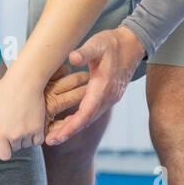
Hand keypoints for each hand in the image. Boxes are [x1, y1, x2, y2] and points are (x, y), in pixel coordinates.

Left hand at [0, 73, 47, 160]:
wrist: (24, 82)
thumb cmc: (2, 90)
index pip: (3, 155)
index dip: (3, 150)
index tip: (4, 143)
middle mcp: (13, 136)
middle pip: (15, 148)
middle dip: (14, 141)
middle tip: (13, 129)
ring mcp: (27, 132)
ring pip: (27, 145)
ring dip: (25, 139)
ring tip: (22, 126)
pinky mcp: (39, 128)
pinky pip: (38, 141)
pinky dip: (35, 137)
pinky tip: (31, 128)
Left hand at [45, 26, 143, 145]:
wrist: (133, 43)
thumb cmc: (112, 43)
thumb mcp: (97, 43)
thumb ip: (85, 52)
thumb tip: (73, 58)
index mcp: (103, 86)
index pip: (86, 112)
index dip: (71, 126)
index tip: (57, 136)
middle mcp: (108, 96)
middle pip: (86, 120)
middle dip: (68, 132)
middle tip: (50, 141)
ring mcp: (110, 98)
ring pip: (90, 118)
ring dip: (73, 128)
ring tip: (55, 136)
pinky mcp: (109, 96)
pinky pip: (93, 112)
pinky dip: (80, 120)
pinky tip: (68, 123)